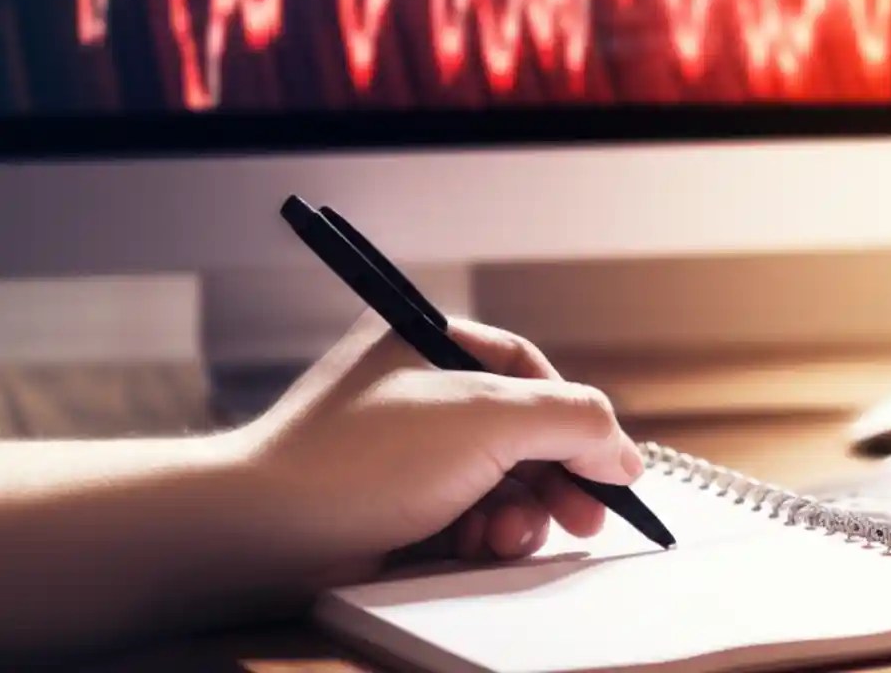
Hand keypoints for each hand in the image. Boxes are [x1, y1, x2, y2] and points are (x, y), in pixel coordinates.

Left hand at [240, 311, 644, 582]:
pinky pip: (468, 513)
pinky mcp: (397, 503)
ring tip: (510, 538)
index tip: (613, 466)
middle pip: (521, 431)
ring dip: (520, 514)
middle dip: (556, 478)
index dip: (578, 418)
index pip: (530, 369)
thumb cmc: (364, 456)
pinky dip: (485, 535)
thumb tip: (623, 451)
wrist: (267, 532)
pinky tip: (478, 548)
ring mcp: (407, 449)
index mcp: (430, 341)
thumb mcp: (488, 418)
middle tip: (587, 519)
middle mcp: (418, 389)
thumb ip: (573, 420)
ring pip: (499, 480)